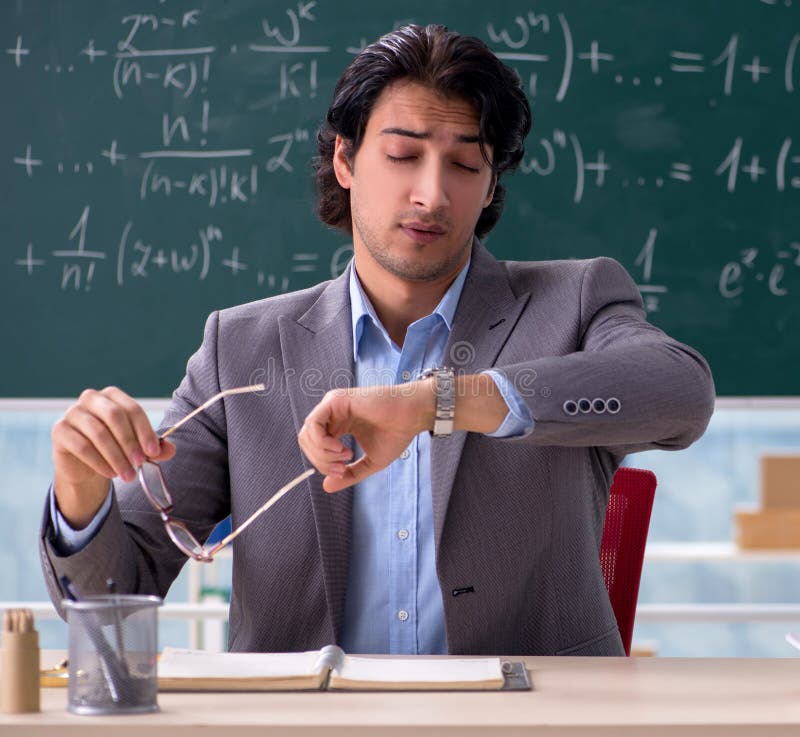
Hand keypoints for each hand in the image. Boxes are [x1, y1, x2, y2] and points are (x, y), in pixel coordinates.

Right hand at [51, 386, 175, 527]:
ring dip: (116, 456)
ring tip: (128, 475)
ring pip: (98, 433)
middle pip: (114, 416)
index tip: (154, 451)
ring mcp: (72, 412)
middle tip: (140, 463)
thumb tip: (170, 449)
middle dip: (130, 442)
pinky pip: (81, 446)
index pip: (132, 409)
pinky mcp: (59, 430)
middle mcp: (91, 398)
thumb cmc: (115, 448)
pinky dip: (99, 462)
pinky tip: (111, 474)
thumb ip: (155, 447)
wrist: (85, 464)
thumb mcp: (137, 447)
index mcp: (112, 395)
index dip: (145, 431)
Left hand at [298, 382, 434, 492]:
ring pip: (307, 434)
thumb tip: (325, 487)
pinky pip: (313, 424)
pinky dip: (322, 442)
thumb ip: (348, 474)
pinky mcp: (335, 400)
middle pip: (306, 442)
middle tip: (341, 468)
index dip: (323, 465)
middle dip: (321, 461)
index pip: (314, 447)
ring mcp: (332, 405)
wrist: (411, 416)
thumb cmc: (396, 434)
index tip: (342, 471)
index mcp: (337, 424)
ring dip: (322, 453)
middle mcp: (332, 414)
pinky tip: (340, 448)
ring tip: (344, 457)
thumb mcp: (370, 462)